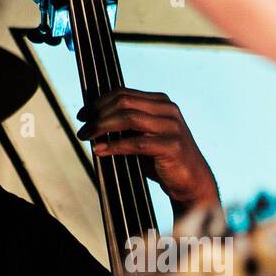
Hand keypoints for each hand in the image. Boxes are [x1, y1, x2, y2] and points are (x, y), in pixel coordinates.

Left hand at [77, 88, 219, 212]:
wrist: (192, 182)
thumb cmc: (164, 160)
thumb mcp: (145, 136)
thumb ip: (127, 125)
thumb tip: (93, 121)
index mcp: (161, 103)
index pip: (124, 93)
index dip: (99, 102)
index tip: (83, 114)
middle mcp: (168, 110)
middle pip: (124, 102)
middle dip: (98, 113)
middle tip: (82, 127)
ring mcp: (172, 127)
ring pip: (128, 117)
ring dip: (102, 126)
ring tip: (87, 136)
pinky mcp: (172, 146)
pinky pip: (136, 143)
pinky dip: (114, 145)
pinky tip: (100, 150)